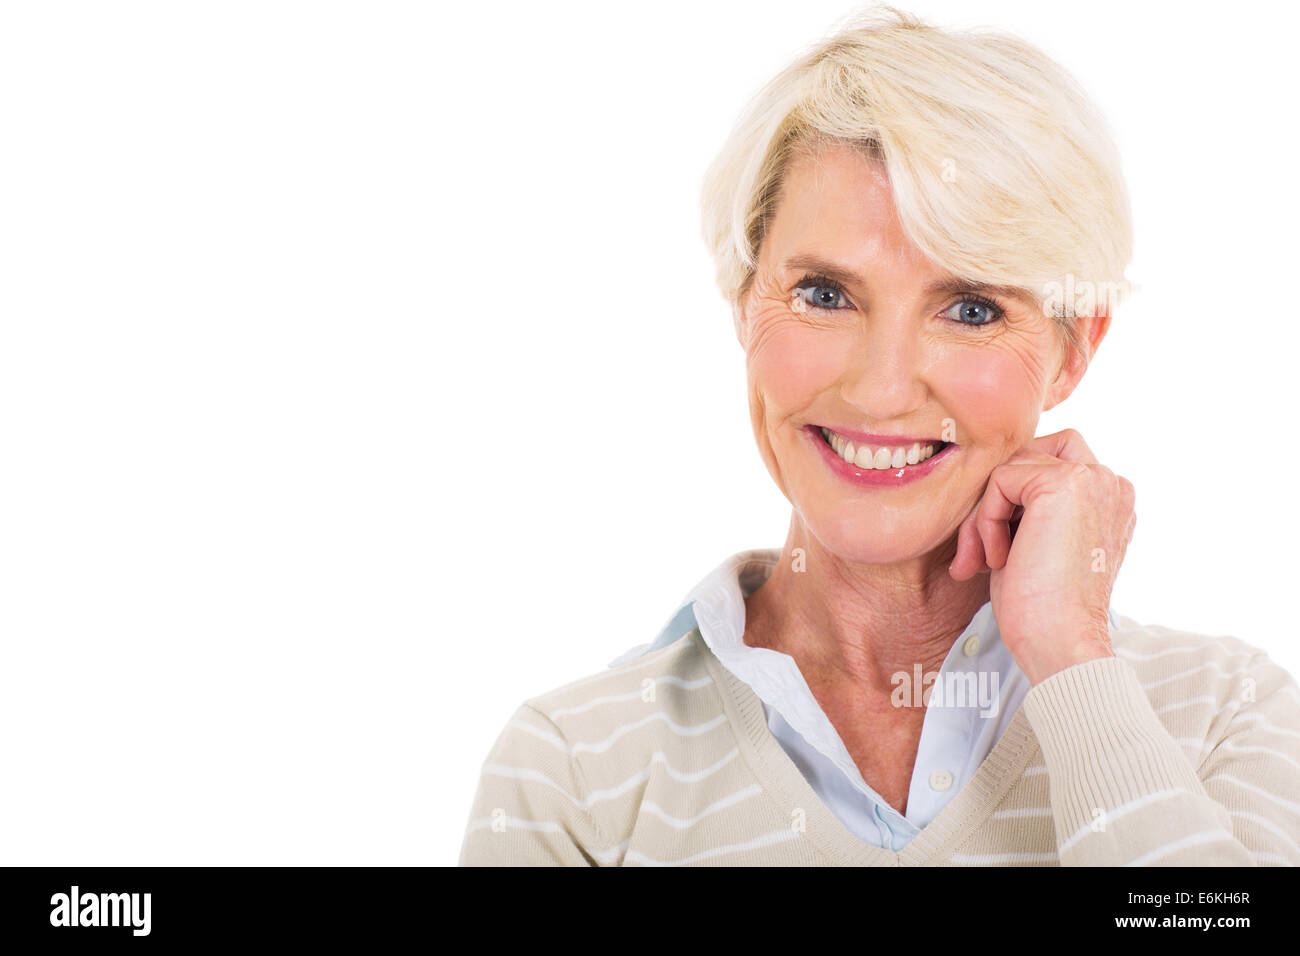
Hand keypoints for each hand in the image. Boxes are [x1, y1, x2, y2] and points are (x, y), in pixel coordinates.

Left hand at [948, 428, 1136, 685]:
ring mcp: (1093, 478)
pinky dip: (985, 520)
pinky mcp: (1066, 483)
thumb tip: (981, 481)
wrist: (1059, 642)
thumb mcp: (1034, 543)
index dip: (1008, 503)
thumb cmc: (1041, 607)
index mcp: (1109, 499)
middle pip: (1028, 455)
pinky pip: (999, 480)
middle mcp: (1109, 482)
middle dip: (994, 500)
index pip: (1044, 466)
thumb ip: (1023, 505)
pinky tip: (998, 560)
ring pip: (1009, 468)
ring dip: (984, 516)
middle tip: (978, 555)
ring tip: (985, 561)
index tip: (994, 556)